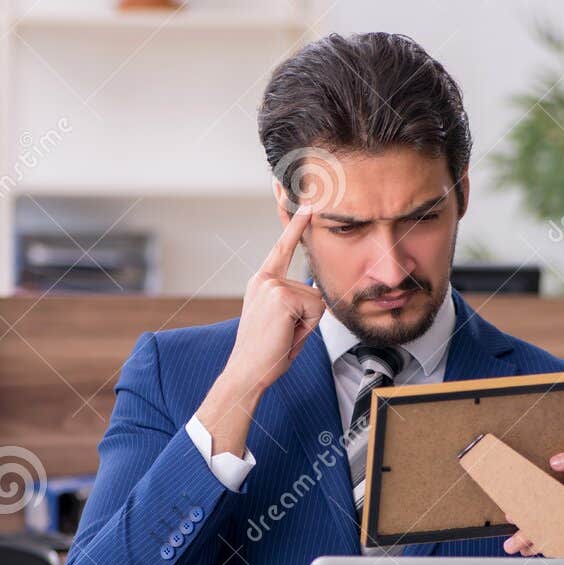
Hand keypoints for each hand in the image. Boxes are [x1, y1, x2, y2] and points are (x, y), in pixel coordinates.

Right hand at [193, 206, 323, 456]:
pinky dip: (306, 327)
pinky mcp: (280, 294)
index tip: (294, 192)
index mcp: (263, 281)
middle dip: (308, 317)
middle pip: (312, 289)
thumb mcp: (283, 321)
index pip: (282, 246)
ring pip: (316, 301)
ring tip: (284, 336)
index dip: (293, 220)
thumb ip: (296, 302)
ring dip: (307, 324)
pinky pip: (315, 308)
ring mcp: (271, 284)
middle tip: (283, 334)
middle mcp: (265, 278)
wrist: (247, 372)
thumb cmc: (266, 353)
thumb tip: (315, 296)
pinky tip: (285, 334)